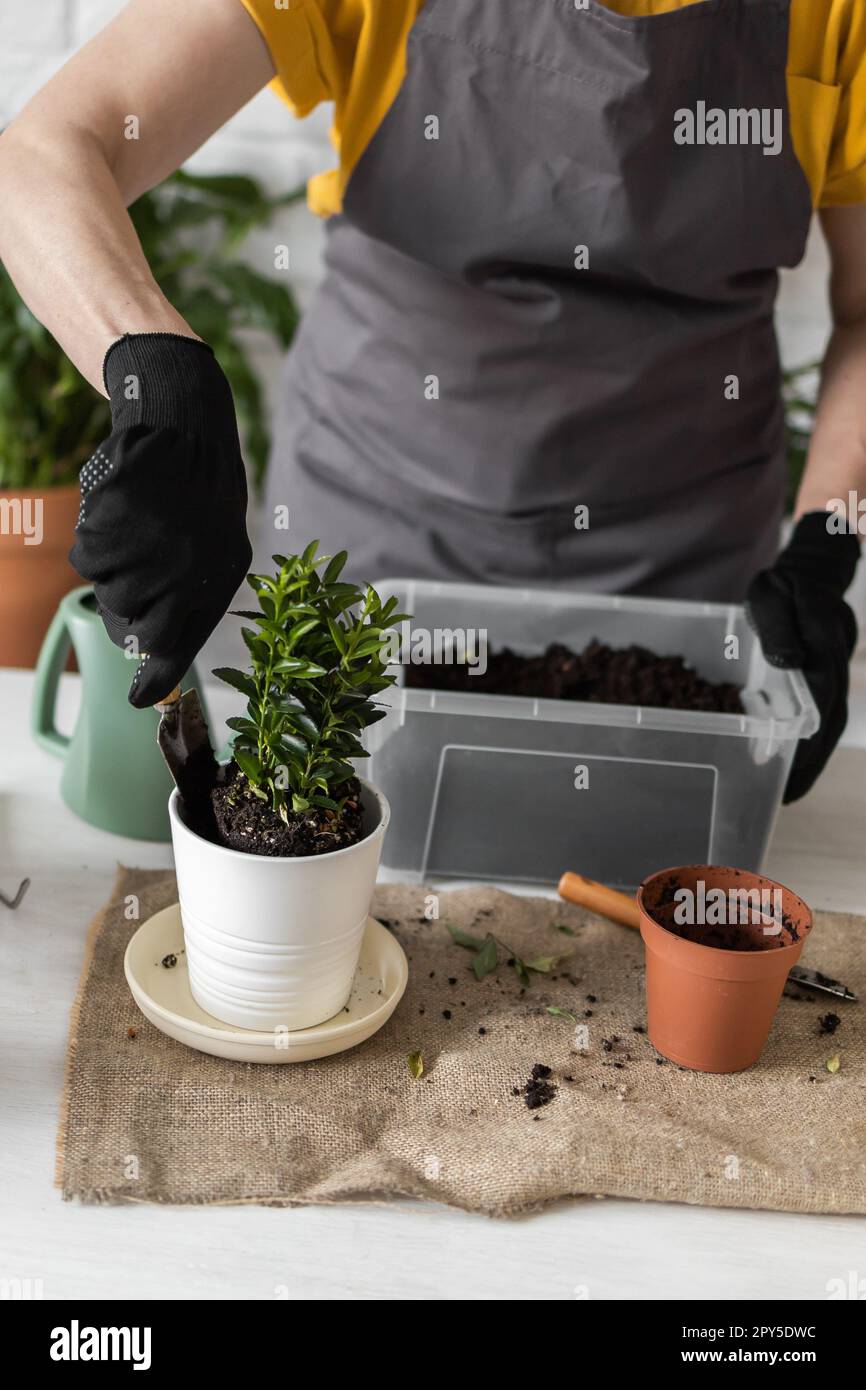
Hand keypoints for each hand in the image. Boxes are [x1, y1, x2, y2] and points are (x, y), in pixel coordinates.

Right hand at [69, 333, 251, 706]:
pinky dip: (93, 536)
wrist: (188, 425)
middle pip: (130, 622)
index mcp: (216, 581)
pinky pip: (86, 553)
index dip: (157, 677)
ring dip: (110, 563)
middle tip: (140, 562)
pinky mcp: (119, 519)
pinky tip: (120, 509)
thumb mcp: (219, 552)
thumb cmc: (201, 498)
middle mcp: (186, 571)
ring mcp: (151, 546)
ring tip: (136, 527)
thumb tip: (157, 673)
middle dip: (126, 600)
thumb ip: (191, 603)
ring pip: (105, 587)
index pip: (180, 646)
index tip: (141, 701)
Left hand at [745, 510, 859, 802]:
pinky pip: (826, 711)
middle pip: (832, 716)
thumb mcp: (769, 594)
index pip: (822, 689)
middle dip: (812, 759)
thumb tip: (788, 662)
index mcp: (823, 636)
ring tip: (791, 790)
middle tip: (789, 795)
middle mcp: (837, 656)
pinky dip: (813, 740)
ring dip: (814, 756)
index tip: (791, 760)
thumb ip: (777, 625)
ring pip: (833, 718)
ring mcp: (839, 666)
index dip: (809, 729)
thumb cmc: (783, 584)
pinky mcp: (831, 674)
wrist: (816, 570)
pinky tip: (795, 762)